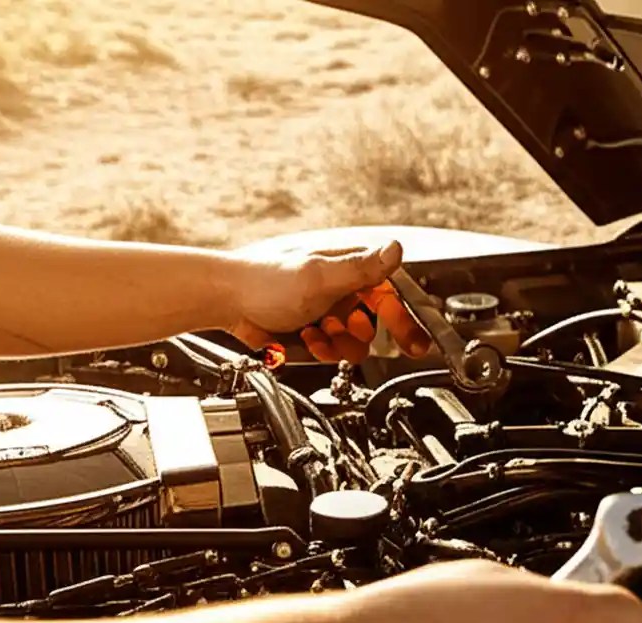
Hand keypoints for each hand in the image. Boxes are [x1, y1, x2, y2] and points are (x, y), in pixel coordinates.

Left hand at [224, 237, 429, 361]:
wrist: (225, 303)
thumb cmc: (264, 281)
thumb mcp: (318, 275)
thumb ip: (361, 268)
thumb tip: (396, 250)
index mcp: (351, 269)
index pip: (393, 297)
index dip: (406, 321)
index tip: (415, 344)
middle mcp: (344, 290)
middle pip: (376, 326)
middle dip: (359, 333)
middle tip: (343, 326)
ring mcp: (329, 313)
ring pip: (356, 345)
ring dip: (337, 344)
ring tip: (316, 332)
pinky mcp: (315, 333)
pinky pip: (333, 354)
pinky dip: (320, 351)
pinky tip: (304, 339)